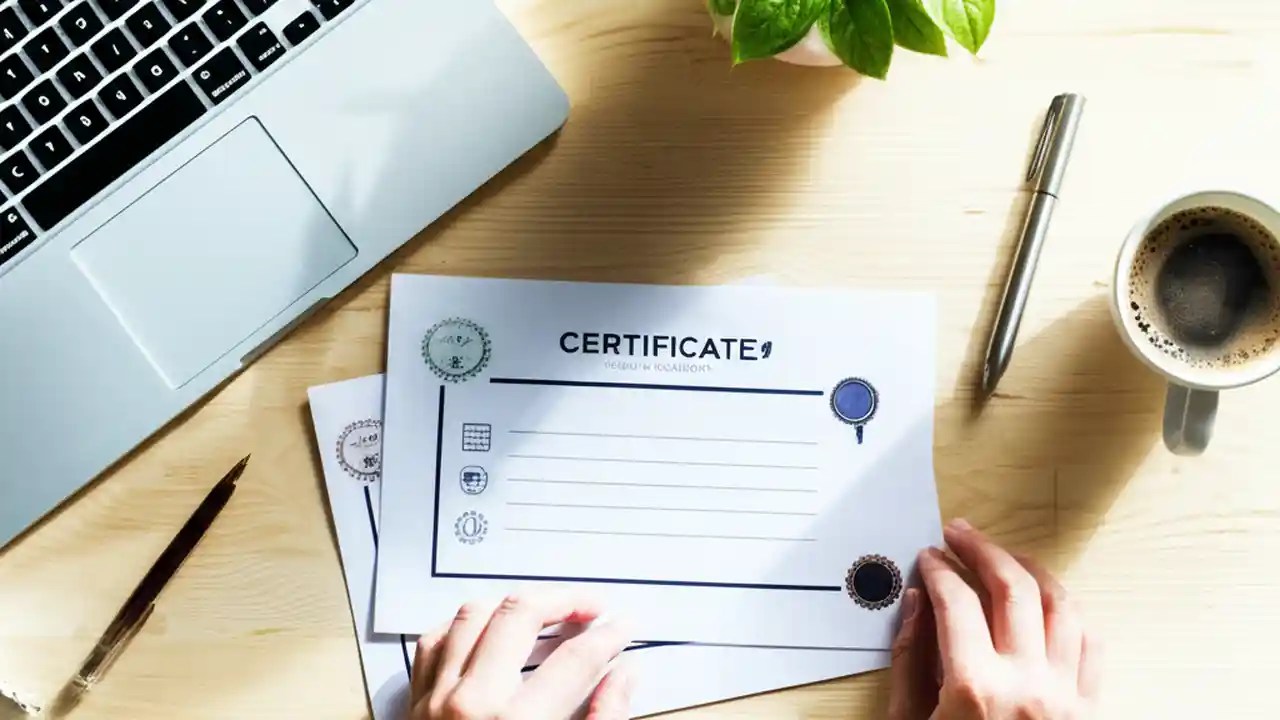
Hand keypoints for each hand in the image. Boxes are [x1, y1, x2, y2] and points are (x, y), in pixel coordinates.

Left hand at [410, 594, 632, 719]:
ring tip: (544, 610)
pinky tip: (487, 629)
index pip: (576, 658)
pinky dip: (464, 625)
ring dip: (514, 604)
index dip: (609, 637)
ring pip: (473, 614)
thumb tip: (623, 678)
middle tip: (591, 607)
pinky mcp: (413, 705)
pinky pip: (435, 640)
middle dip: (565, 601)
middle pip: (521, 614)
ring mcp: (434, 700)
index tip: (623, 629)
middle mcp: (469, 704)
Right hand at [889, 519, 1101, 719]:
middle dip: (982, 550)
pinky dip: (1068, 612)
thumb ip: (910, 660)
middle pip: (1013, 589)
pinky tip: (1045, 602)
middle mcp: (1026, 685)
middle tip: (960, 535)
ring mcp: (1065, 697)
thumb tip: (917, 602)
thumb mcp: (909, 719)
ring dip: (1030, 570)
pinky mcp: (1088, 710)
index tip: (930, 557)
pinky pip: (1091, 643)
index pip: (956, 602)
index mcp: (974, 688)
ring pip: (1060, 606)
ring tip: (1005, 557)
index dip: (939, 569)